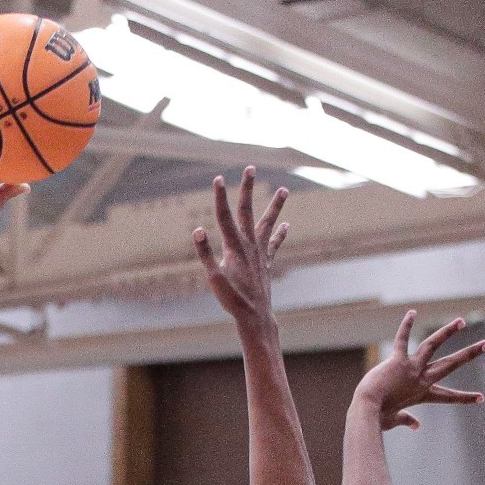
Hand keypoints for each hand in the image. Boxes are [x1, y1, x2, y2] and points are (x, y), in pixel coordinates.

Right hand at [192, 167, 287, 324]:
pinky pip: (274, 244)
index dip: (220, 197)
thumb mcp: (213, 278)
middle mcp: (250, 245)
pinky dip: (280, 233)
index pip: (224, 216)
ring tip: (285, 189)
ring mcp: (260, 253)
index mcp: (234, 247)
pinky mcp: (266, 262)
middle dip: (248, 189)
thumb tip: (197, 230)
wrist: (255, 315)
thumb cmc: (232, 299)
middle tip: (251, 168)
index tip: (218, 178)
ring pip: (268, 223)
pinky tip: (287, 224)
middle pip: (248, 211)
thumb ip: (205, 253)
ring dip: (275, 206)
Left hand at [356, 311, 484, 430]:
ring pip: (433, 345)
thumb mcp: (395, 420)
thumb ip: (407, 420)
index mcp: (422, 394)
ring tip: (461, 322)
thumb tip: (416, 426)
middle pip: (451, 364)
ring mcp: (412, 368)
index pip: (449, 396)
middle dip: (470, 354)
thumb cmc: (378, 416)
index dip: (465, 398)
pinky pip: (402, 339)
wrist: (367, 409)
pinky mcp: (397, 360)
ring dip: (448, 332)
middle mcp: (422, 378)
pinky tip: (412, 312)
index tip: (481, 398)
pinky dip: (406, 325)